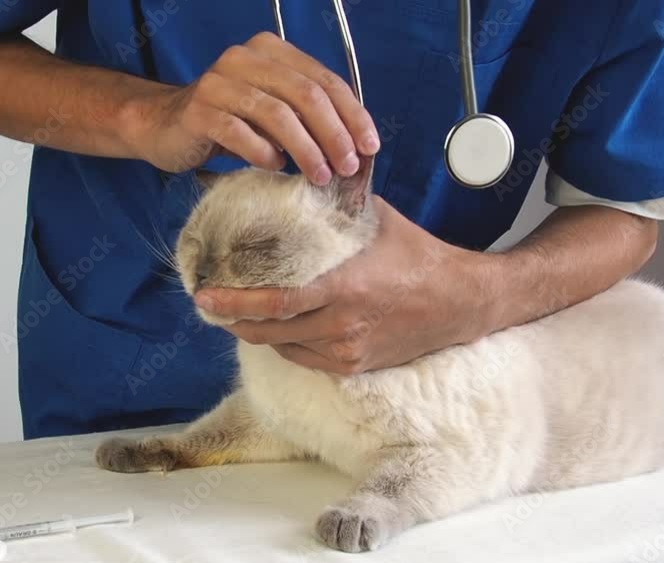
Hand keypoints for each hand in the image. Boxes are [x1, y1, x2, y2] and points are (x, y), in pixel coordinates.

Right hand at [127, 32, 379, 184]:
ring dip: (305, 149)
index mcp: (271, 51)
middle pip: (305, 95)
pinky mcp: (198, 109)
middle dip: (334, 134)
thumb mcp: (272, 114)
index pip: (324, 80)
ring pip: (277, 114)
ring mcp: (219, 81)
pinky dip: (263, 153)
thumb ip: (307, 117)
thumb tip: (356, 147)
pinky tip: (274, 168)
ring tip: (319, 176)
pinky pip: (239, 132)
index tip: (370, 147)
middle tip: (347, 168)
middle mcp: (245, 57)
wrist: (163, 127)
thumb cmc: (227, 124)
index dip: (353, 114)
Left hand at [193, 198, 501, 374]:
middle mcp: (342, 326)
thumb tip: (293, 180)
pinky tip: (276, 326)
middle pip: (268, 332)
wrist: (459, 301)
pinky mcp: (354, 366)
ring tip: (236, 314)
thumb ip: (333, 205)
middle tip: (210, 305)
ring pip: (283, 347)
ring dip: (255, 333)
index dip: (234, 304)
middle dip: (233, 321)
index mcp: (344, 288)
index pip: (275, 303)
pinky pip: (304, 358)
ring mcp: (347, 351)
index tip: (204, 297)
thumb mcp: (374, 221)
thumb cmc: (416, 255)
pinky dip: (284, 343)